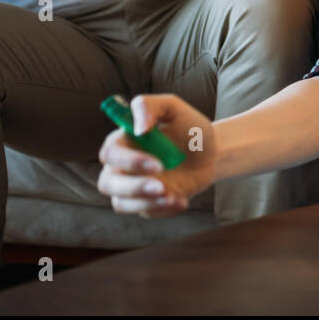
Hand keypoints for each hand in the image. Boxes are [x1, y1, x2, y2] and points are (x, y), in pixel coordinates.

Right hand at [97, 94, 215, 217]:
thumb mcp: (173, 108)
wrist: (210, 153)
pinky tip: (182, 201)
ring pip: (122, 203)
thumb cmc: (188, 128)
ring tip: (173, 197)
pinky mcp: (145, 203)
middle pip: (108, 183)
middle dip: (134, 187)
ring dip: (146, 203)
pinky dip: (163, 210)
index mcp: (123, 141)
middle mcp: (121, 166)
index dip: (130, 161)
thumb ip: (150, 107)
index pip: (110, 153)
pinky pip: (145, 212)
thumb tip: (138, 128)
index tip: (157, 164)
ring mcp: (131, 187)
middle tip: (161, 187)